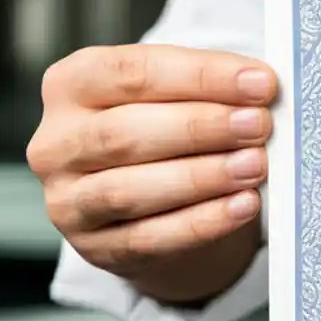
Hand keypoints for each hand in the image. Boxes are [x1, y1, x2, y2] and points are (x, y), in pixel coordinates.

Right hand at [28, 45, 277, 303]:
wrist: (152, 200)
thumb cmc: (166, 129)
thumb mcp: (176, 95)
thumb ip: (208, 88)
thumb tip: (263, 86)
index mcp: (71, 85)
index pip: (131, 72)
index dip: (201, 76)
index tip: (260, 82)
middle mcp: (57, 143)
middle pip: (125, 132)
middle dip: (201, 127)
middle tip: (258, 125)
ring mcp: (68, 200)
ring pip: (131, 190)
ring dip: (202, 176)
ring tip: (255, 165)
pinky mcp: (95, 247)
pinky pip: (150, 238)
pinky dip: (203, 221)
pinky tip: (243, 205)